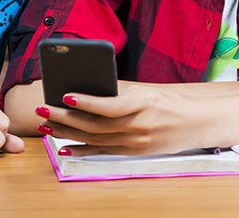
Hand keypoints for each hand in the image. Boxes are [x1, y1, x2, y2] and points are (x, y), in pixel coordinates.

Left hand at [35, 81, 209, 155]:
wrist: (196, 122)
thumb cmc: (168, 100)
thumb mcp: (146, 89)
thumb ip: (118, 90)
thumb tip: (85, 87)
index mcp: (143, 102)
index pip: (110, 104)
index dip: (86, 101)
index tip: (65, 94)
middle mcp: (139, 125)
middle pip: (95, 124)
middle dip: (65, 117)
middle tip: (43, 109)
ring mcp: (136, 141)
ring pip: (95, 139)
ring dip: (68, 132)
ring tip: (47, 124)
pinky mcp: (134, 152)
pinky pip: (103, 152)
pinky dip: (82, 150)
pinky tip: (64, 148)